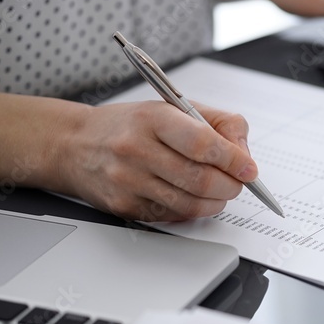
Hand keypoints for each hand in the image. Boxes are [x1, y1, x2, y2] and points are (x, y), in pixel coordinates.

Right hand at [57, 101, 257, 221]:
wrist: (75, 144)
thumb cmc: (131, 125)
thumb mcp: (174, 107)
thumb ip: (217, 123)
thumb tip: (243, 154)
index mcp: (153, 118)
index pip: (202, 143)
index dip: (232, 159)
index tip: (249, 169)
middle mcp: (136, 149)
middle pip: (200, 179)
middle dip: (230, 186)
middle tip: (237, 183)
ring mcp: (128, 181)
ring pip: (189, 204)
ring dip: (216, 203)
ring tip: (220, 193)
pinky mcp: (124, 206)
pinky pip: (172, 216)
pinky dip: (193, 211)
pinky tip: (194, 199)